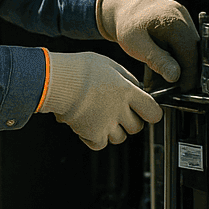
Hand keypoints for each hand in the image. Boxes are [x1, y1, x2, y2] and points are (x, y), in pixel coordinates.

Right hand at [38, 51, 161, 149]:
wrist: (55, 80)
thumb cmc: (79, 68)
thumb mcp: (109, 64)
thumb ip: (126, 78)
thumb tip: (137, 87)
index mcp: (127, 91)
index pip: (153, 112)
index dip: (151, 113)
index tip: (146, 111)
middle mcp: (119, 110)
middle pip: (137, 128)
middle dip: (131, 121)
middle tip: (119, 112)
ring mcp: (106, 124)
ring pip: (120, 138)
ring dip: (113, 131)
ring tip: (100, 117)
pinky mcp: (92, 134)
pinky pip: (100, 144)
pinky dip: (96, 138)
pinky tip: (89, 125)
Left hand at [96, 0, 199, 89]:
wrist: (123, 10)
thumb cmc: (127, 26)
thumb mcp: (138, 46)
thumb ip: (158, 60)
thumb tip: (175, 76)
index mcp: (172, 20)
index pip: (190, 51)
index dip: (189, 72)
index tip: (185, 87)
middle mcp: (181, 14)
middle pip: (194, 47)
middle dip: (189, 67)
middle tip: (182, 85)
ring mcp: (183, 14)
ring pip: (193, 43)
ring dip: (186, 60)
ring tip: (175, 74)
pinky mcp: (182, 17)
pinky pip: (188, 37)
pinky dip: (183, 51)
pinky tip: (173, 61)